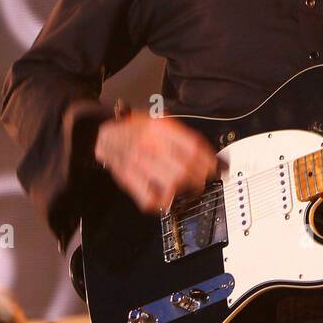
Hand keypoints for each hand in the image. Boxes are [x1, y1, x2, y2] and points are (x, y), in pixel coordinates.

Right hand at [93, 114, 217, 213]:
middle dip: (201, 178)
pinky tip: (167, 197)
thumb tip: (207, 153)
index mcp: (160, 129)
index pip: (193, 147)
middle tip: (204, 181)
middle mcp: (150, 145)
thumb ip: (182, 134)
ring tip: (189, 189)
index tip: (215, 168)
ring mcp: (139, 163)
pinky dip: (162, 202)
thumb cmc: (136, 129)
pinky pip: (150, 198)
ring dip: (185, 189)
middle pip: (185, 168)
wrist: (108, 137)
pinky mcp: (129, 179)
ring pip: (172, 183)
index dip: (209, 161)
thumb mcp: (160, 120)